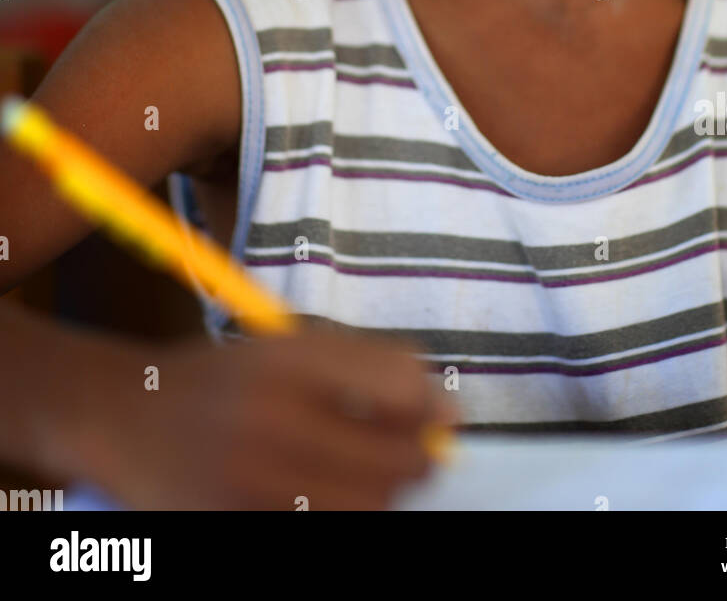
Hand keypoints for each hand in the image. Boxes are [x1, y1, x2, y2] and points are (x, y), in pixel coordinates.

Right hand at [60, 325, 457, 509]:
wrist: (125, 416)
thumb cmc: (224, 378)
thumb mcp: (288, 346)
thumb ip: (369, 366)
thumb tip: (448, 411)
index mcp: (290, 358)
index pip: (401, 386)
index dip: (434, 406)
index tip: (441, 416)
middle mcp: (271, 416)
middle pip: (395, 460)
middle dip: (418, 460)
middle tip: (413, 457)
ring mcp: (251, 480)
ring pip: (367, 508)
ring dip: (382, 496)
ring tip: (367, 478)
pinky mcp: (235, 525)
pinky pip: (322, 533)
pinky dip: (339, 518)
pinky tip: (324, 499)